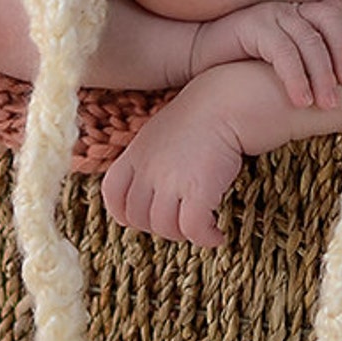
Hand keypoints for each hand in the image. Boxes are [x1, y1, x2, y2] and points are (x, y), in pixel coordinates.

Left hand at [100, 84, 247, 248]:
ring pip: (165, 228)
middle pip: (138, 217)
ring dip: (183, 235)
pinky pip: (193, 228)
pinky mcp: (197, 190)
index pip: (113, 193)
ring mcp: (171, 180)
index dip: (125, 213)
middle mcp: (148, 169)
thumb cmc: (202, 115)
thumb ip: (150, 158)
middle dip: (159, 227)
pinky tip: (217, 235)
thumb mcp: (162, 131)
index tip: (145, 219)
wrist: (228, 102)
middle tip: (182, 223)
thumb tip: (155, 187)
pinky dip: (205, 238)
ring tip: (201, 228)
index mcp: (136, 153)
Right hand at [193, 0, 341, 108]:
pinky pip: (283, 52)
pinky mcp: (253, 26)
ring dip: (322, 74)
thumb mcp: (289, 57)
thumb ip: (316, 60)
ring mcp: (273, 13)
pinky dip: (295, 78)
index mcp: (305, 10)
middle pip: (332, 19)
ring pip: (309, 39)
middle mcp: (293, 7)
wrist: (198, 53)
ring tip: (328, 103)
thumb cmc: (248, 60)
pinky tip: (301, 101)